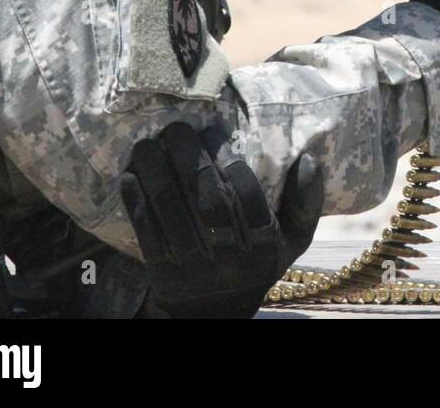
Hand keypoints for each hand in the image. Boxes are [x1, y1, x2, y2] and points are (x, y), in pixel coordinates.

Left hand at [120, 122, 324, 317]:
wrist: (217, 310)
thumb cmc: (257, 258)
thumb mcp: (294, 238)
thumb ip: (306, 201)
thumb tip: (308, 159)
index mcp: (265, 249)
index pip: (252, 203)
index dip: (235, 167)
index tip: (217, 134)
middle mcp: (231, 262)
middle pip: (210, 205)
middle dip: (191, 161)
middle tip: (178, 129)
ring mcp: (195, 270)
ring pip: (174, 215)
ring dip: (158, 175)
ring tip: (148, 144)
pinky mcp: (163, 275)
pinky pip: (148, 235)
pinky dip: (137, 203)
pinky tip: (130, 176)